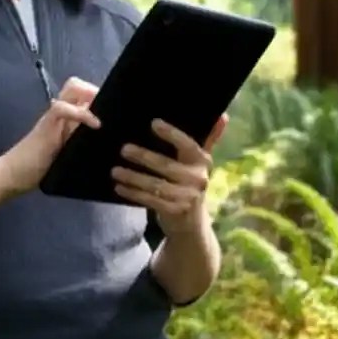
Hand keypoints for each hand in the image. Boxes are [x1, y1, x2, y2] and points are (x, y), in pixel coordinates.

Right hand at [0, 77, 100, 196]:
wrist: (13, 174)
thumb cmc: (38, 167)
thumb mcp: (66, 154)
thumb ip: (80, 143)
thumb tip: (106, 142)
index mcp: (65, 118)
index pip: (81, 94)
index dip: (97, 97)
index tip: (113, 109)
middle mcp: (60, 113)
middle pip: (77, 85)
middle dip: (95, 90)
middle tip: (109, 107)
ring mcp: (53, 116)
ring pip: (73, 88)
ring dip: (90, 95)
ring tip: (104, 112)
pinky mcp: (46, 124)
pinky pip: (62, 108)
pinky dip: (83, 113)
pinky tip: (95, 125)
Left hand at [111, 113, 227, 236]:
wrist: (191, 222)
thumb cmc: (190, 184)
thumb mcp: (200, 162)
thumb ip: (209, 138)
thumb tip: (222, 115)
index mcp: (202, 162)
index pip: (188, 145)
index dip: (172, 134)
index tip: (154, 123)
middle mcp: (198, 179)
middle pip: (167, 166)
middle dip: (144, 157)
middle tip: (124, 149)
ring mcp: (187, 197)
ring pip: (156, 185)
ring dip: (133, 178)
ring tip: (115, 171)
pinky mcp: (174, 211)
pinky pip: (150, 200)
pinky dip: (133, 194)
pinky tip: (119, 187)